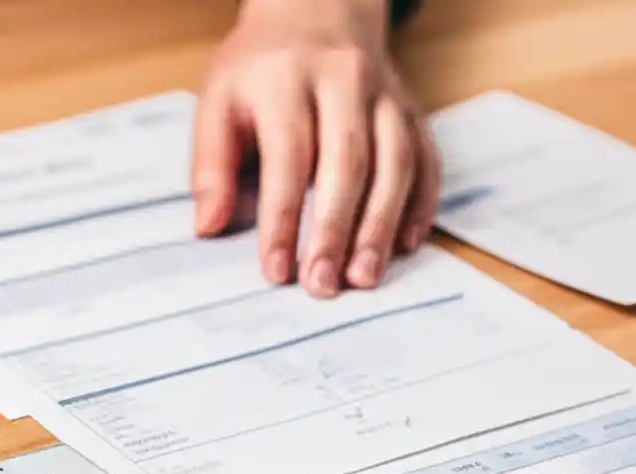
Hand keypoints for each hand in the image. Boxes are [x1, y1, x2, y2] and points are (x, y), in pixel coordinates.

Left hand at [192, 0, 439, 297]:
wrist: (317, 12)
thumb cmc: (259, 70)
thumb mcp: (217, 103)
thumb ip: (212, 166)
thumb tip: (209, 226)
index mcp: (286, 79)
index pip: (288, 157)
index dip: (282, 219)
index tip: (276, 271)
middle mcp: (343, 81)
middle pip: (347, 162)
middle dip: (335, 230)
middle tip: (323, 285)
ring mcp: (385, 94)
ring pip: (395, 162)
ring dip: (381, 225)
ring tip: (364, 277)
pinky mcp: (412, 109)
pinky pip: (426, 158)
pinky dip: (420, 204)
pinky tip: (404, 244)